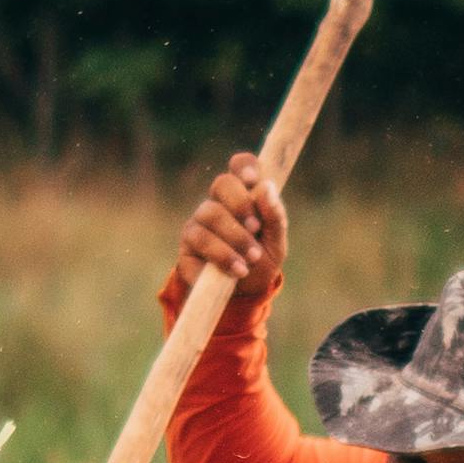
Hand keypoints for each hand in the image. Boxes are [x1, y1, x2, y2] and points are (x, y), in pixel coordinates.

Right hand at [178, 154, 286, 305]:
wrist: (244, 296)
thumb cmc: (261, 262)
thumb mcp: (276, 243)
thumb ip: (275, 216)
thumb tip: (266, 187)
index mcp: (242, 196)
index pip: (239, 166)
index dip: (244, 166)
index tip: (252, 180)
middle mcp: (217, 204)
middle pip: (221, 183)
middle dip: (241, 203)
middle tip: (255, 227)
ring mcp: (199, 223)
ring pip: (210, 213)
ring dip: (234, 236)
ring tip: (250, 259)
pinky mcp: (187, 246)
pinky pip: (199, 240)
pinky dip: (221, 256)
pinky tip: (236, 270)